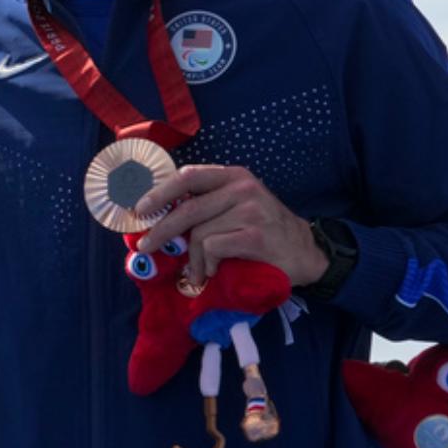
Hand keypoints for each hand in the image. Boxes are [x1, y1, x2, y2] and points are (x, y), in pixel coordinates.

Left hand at [133, 164, 325, 287]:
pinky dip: (209, 263)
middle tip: (146, 246)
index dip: (160, 192)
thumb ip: (207, 204)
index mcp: (233, 176)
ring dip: (194, 259)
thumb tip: (159, 216)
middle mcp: (242, 188)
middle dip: (161, 230)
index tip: (140, 208)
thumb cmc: (264, 230)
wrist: (306, 252)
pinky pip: (214, 248)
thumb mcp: (238, 206)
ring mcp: (250, 210)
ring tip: (199, 271)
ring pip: (199, 233)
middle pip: (187, 208)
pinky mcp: (256, 235)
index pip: (188, 176)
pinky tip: (216, 270)